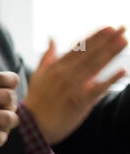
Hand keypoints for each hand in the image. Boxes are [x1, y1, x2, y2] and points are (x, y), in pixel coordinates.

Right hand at [22, 25, 127, 144]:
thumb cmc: (37, 101)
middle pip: (89, 54)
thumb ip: (48, 56)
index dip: (94, 37)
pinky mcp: (80, 102)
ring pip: (94, 67)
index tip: (108, 27)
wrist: (33, 126)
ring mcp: (73, 88)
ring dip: (110, 53)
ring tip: (123, 42)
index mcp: (56, 68)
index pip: (78, 48)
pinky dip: (110, 80)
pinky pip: (98, 89)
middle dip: (107, 40)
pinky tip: (122, 71)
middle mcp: (65, 75)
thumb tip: (52, 38)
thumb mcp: (38, 75)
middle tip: (122, 29)